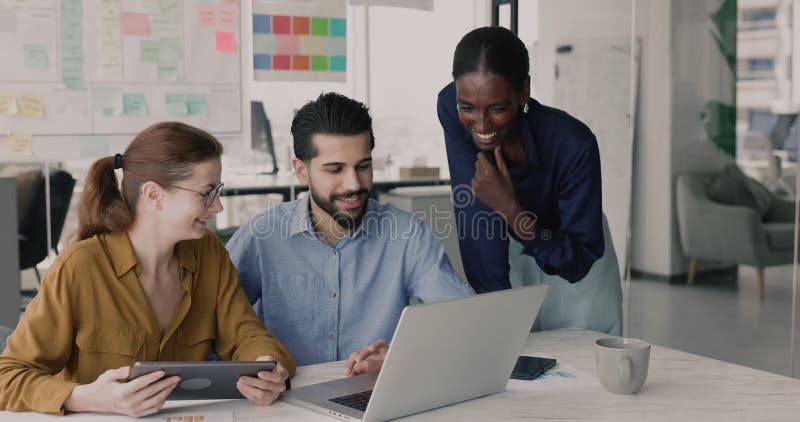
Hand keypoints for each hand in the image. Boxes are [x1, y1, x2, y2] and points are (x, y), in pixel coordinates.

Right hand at [64, 366, 179, 416]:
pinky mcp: (135, 414)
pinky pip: (152, 409)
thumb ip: (119, 372)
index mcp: (122, 392)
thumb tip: (130, 369)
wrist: (94, 401)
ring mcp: (132, 410)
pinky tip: (166, 394)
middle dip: (165, 383)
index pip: (141, 384)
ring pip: (154, 402)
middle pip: (151, 392)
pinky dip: (161, 402)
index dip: (153, 377)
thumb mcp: (108, 375)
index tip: (163, 371)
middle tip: (176, 377)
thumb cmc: (102, 386)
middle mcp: (128, 403)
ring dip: (166, 392)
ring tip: (173, 384)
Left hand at [237, 355, 288, 405]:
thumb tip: (254, 366)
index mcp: (283, 374)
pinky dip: (247, 393)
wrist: (267, 372)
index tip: (259, 373)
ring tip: (239, 382)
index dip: (269, 376)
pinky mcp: (266, 401)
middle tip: (242, 378)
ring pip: (261, 395)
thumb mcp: (267, 359)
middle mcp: (280, 386)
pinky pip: (256, 399)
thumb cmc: (267, 365)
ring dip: (248, 389)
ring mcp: (273, 395)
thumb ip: (264, 361)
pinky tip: (241, 387)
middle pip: (267, 386)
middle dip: (253, 382)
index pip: (278, 377)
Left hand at [344, 339, 388, 376]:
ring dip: (362, 354)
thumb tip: (352, 374)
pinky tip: (372, 348)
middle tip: (349, 370)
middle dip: (351, 362)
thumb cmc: (383, 363)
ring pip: (366, 350)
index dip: (348, 366)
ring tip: (358, 359)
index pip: (352, 360)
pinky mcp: (384, 345)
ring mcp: (375, 349)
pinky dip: (375, 345)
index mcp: (362, 358)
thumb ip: (362, 371)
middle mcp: (367, 353)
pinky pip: (379, 344)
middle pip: (356, 354)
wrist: (395, 356)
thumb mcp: (373, 369)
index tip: (347, 373)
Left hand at [471, 146, 521, 217]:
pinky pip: (474, 181)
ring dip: (481, 172)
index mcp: (488, 171)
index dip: (484, 155)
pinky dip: (478, 181)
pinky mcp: (474, 191)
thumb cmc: (507, 188)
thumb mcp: (505, 172)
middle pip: (477, 163)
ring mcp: (476, 185)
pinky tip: (487, 185)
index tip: (488, 157)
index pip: (479, 156)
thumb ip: (499, 159)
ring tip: (490, 180)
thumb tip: (497, 147)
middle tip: (492, 170)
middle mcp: (480, 177)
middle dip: (483, 164)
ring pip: (475, 172)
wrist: (505, 205)